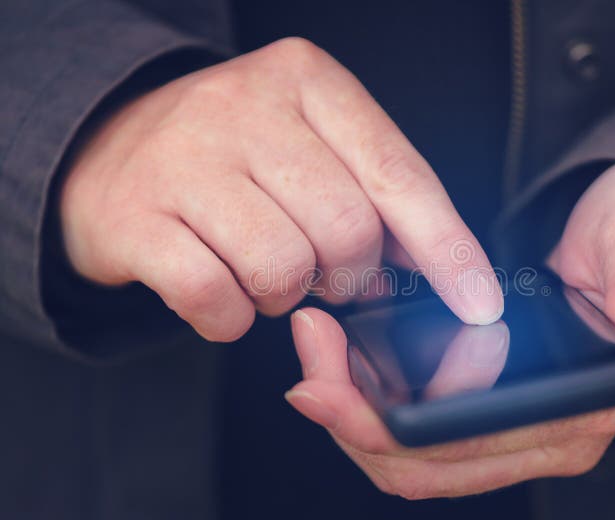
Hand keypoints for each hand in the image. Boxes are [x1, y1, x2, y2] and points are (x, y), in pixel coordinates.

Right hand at [60, 38, 502, 340]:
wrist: (109, 149)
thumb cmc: (232, 155)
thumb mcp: (311, 143)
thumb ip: (375, 191)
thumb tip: (441, 265)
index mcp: (306, 80)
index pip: (399, 174)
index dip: (448, 249)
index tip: (479, 301)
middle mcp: (244, 106)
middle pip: (348, 231)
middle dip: (347, 275)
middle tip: (322, 271)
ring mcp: (184, 159)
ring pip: (284, 269)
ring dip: (285, 295)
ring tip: (264, 273)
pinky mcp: (135, 217)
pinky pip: (215, 299)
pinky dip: (230, 317)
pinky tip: (221, 293)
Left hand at [286, 161, 614, 498]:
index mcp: (586, 410)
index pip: (476, 446)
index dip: (397, 430)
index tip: (334, 382)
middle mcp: (547, 438)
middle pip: (426, 469)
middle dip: (352, 426)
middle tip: (306, 367)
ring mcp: (514, 436)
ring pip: (410, 465)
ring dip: (352, 423)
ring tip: (314, 360)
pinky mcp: (486, 415)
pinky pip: (415, 440)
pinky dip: (369, 413)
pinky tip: (340, 369)